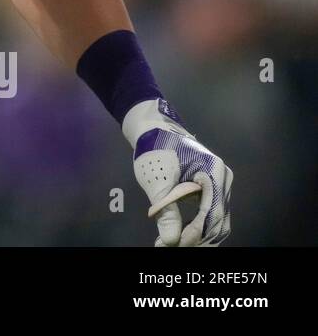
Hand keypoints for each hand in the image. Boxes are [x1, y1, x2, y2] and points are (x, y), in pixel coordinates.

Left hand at [124, 99, 232, 246]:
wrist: (154, 130)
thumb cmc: (154, 149)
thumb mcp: (157, 181)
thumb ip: (166, 211)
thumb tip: (171, 241)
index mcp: (214, 173)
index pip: (210, 215)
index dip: (194, 235)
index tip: (174, 246)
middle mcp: (224, 179)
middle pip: (217, 221)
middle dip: (196, 239)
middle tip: (170, 248)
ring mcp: (221, 184)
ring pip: (216, 221)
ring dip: (197, 236)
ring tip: (172, 244)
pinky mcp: (214, 189)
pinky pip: (210, 214)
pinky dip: (197, 227)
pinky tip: (180, 235)